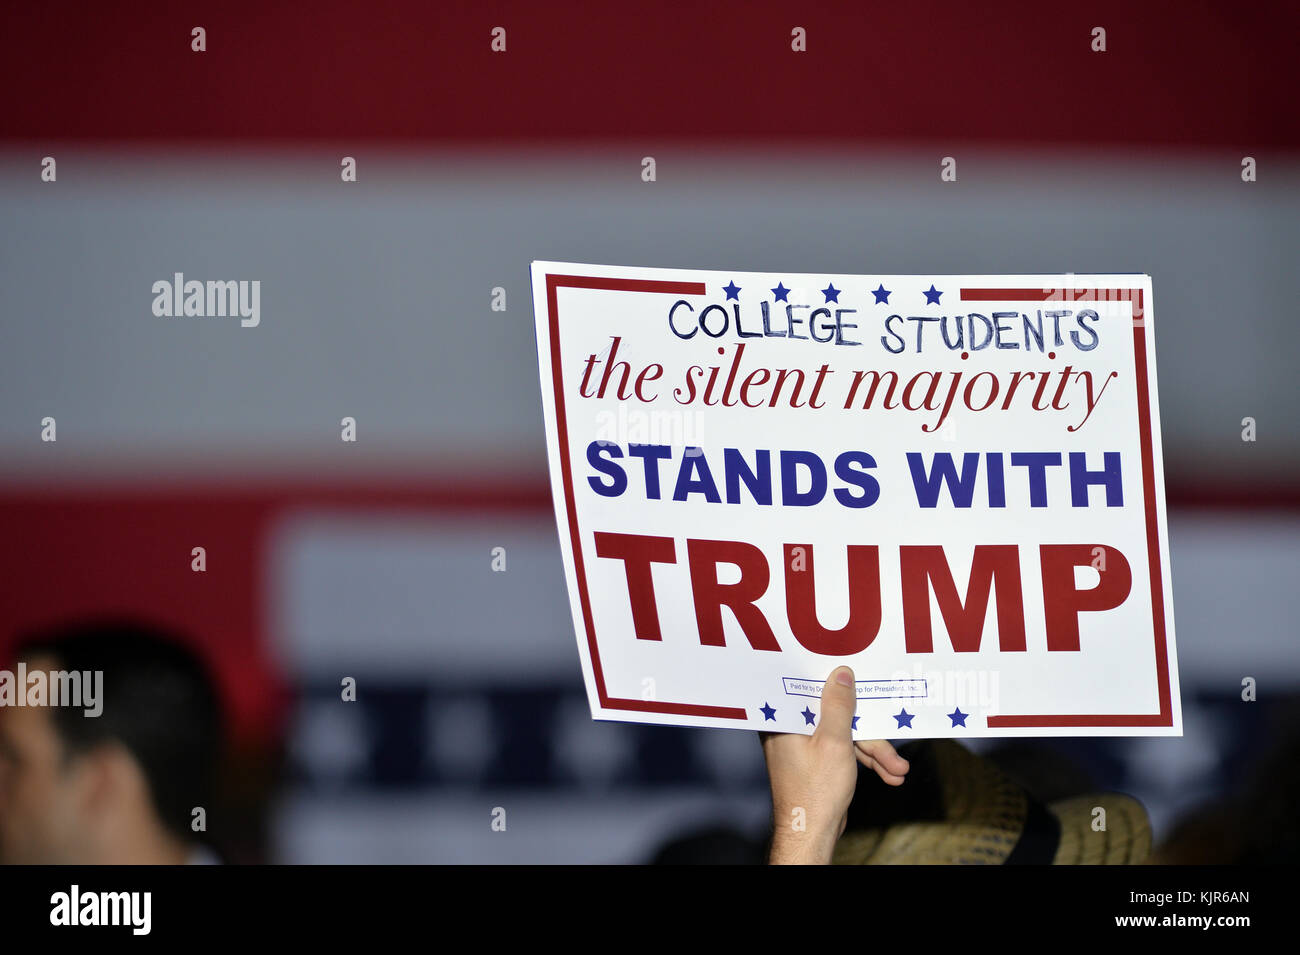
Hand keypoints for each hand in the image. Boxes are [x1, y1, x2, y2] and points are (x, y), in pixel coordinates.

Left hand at [760, 666, 908, 863]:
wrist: (811, 834)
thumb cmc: (814, 792)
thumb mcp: (833, 742)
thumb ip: (838, 706)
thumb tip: (841, 673)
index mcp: (785, 719)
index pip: (812, 689)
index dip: (840, 685)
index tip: (863, 680)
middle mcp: (791, 728)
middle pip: (836, 715)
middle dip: (869, 735)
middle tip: (893, 749)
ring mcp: (805, 745)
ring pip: (845, 735)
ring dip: (874, 752)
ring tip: (898, 770)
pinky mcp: (817, 759)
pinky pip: (843, 749)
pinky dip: (865, 760)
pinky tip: (889, 773)